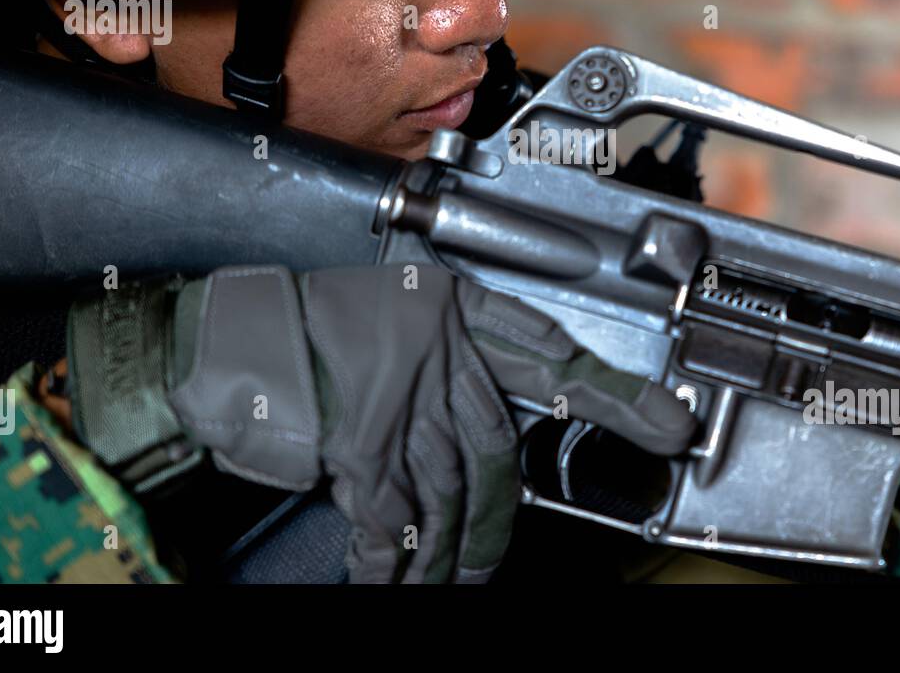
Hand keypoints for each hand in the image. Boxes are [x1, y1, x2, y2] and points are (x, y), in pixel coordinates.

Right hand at [77, 265, 696, 582]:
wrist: (232, 334)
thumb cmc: (312, 324)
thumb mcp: (398, 317)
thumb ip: (451, 365)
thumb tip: (491, 427)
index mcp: (457, 313)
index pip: (551, 354)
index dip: (612, 392)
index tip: (667, 422)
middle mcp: (440, 356)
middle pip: (500, 448)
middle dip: (503, 519)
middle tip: (499, 561)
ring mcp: (404, 403)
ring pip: (457, 493)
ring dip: (455, 552)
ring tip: (453, 585)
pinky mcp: (364, 447)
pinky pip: (397, 519)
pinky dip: (396, 560)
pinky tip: (392, 579)